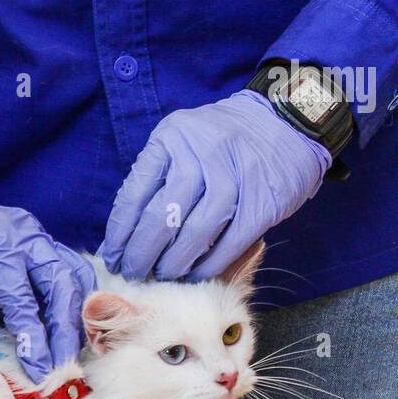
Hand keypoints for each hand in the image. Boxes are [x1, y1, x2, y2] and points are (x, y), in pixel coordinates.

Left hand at [0, 172, 96, 381]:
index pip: (22, 296)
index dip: (32, 336)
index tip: (38, 368)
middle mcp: (25, 234)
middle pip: (59, 283)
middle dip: (64, 328)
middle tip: (63, 364)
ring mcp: (36, 235)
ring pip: (72, 275)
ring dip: (76, 315)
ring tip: (70, 350)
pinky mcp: (39, 241)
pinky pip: (69, 268)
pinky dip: (75, 297)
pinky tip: (73, 325)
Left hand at [99, 89, 329, 281]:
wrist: (285, 122)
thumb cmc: (222, 140)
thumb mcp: (182, 141)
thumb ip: (157, 177)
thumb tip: (125, 233)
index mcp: (171, 139)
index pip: (134, 194)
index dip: (120, 233)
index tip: (112, 257)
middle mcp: (199, 155)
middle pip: (161, 217)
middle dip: (141, 254)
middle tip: (133, 272)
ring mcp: (233, 178)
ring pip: (194, 233)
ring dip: (174, 264)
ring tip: (162, 276)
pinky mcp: (261, 202)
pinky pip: (229, 243)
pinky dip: (210, 264)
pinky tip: (196, 275)